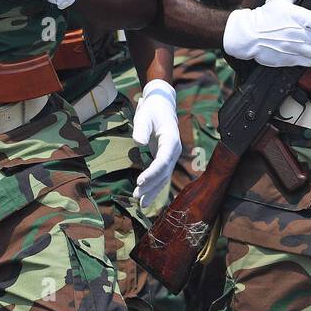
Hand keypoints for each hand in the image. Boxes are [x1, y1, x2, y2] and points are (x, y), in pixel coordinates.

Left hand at [132, 80, 180, 207]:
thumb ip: (141, 128)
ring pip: (164, 176)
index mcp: (171, 139)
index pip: (163, 160)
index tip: (140, 182)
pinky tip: (146, 198)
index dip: (153, 173)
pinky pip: (162, 175)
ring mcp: (172, 155)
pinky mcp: (166, 158)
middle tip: (136, 196)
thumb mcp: (144, 115)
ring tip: (141, 204)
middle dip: (151, 185)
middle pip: (164, 172)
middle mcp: (174, 149)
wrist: (162, 105)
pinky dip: (155, 186)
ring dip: (153, 190)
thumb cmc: (151, 109)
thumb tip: (138, 142)